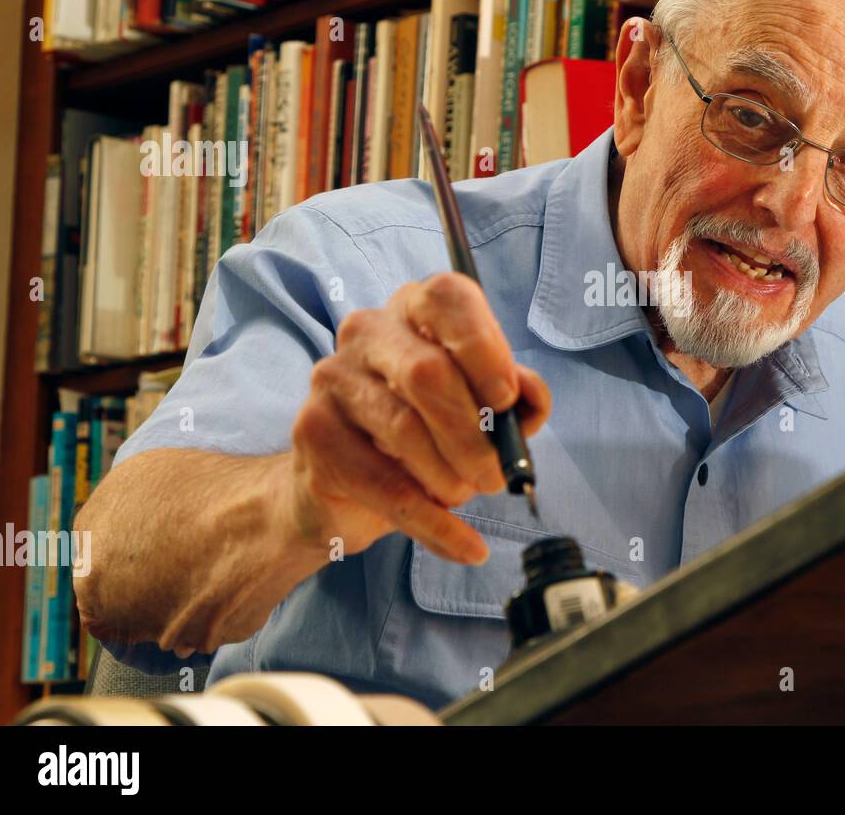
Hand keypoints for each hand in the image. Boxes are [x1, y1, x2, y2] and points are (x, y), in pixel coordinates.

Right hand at [283, 273, 550, 563]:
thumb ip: (514, 399)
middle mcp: (368, 332)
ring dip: (450, 478)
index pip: (447, 299)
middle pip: (427, 373)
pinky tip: (465, 545)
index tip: (506, 400)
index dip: (483, 348)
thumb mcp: (479, 411)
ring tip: (464, 493)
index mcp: (415, 309)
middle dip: (473, 435)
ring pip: (404, 431)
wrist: (343, 485)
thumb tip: (531, 397)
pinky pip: (385, 486)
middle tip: (494, 474)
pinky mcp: (313, 431)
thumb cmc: (422, 434)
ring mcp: (333, 378)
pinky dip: (435, 524)